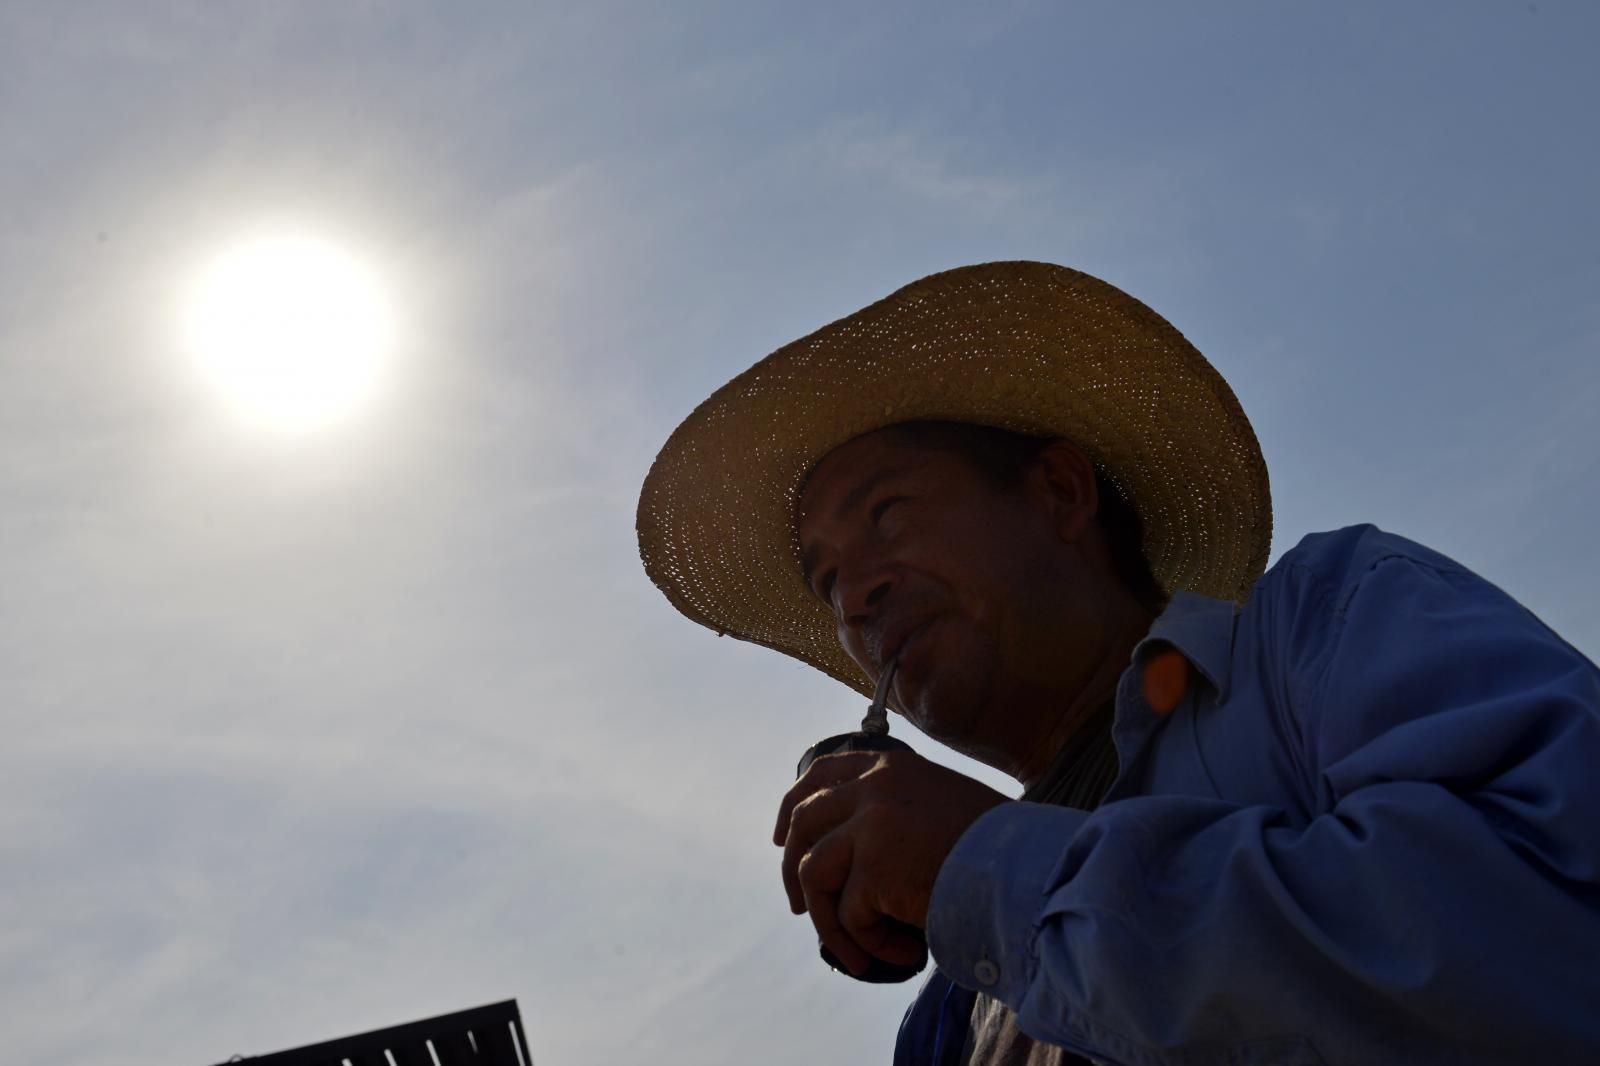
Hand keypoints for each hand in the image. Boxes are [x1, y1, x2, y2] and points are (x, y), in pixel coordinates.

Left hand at [773, 749, 1008, 976]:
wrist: (1025, 871)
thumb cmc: (998, 849)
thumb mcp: (943, 805)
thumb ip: (899, 810)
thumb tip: (859, 851)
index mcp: (891, 768)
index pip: (822, 772)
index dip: (794, 805)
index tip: (783, 838)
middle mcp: (874, 788)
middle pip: (804, 822)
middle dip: (792, 870)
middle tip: (800, 908)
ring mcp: (870, 826)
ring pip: (813, 875)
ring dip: (829, 922)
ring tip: (857, 952)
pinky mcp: (873, 869)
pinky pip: (849, 918)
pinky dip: (869, 945)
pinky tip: (903, 954)